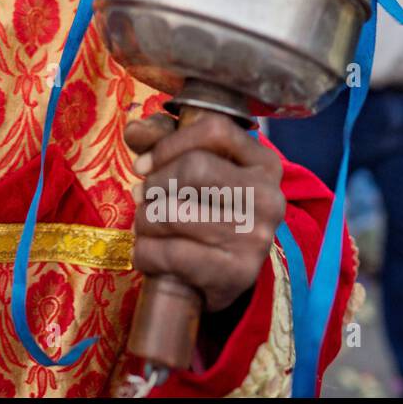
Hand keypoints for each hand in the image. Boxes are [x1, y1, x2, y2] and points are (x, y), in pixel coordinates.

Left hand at [123, 112, 284, 312]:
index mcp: (264, 162)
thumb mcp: (193, 164)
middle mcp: (268, 197)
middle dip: (154, 183)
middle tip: (141, 197)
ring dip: (144, 219)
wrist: (225, 271)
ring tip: (145, 224)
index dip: (169, 144)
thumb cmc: (206, 207)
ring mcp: (256, 237)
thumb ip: (162, 138)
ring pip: (173, 213)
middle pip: (194, 168)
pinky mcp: (237, 272)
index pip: (215, 130)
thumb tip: (134, 130)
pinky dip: (145, 252)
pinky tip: (148, 252)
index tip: (144, 164)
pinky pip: (170, 253)